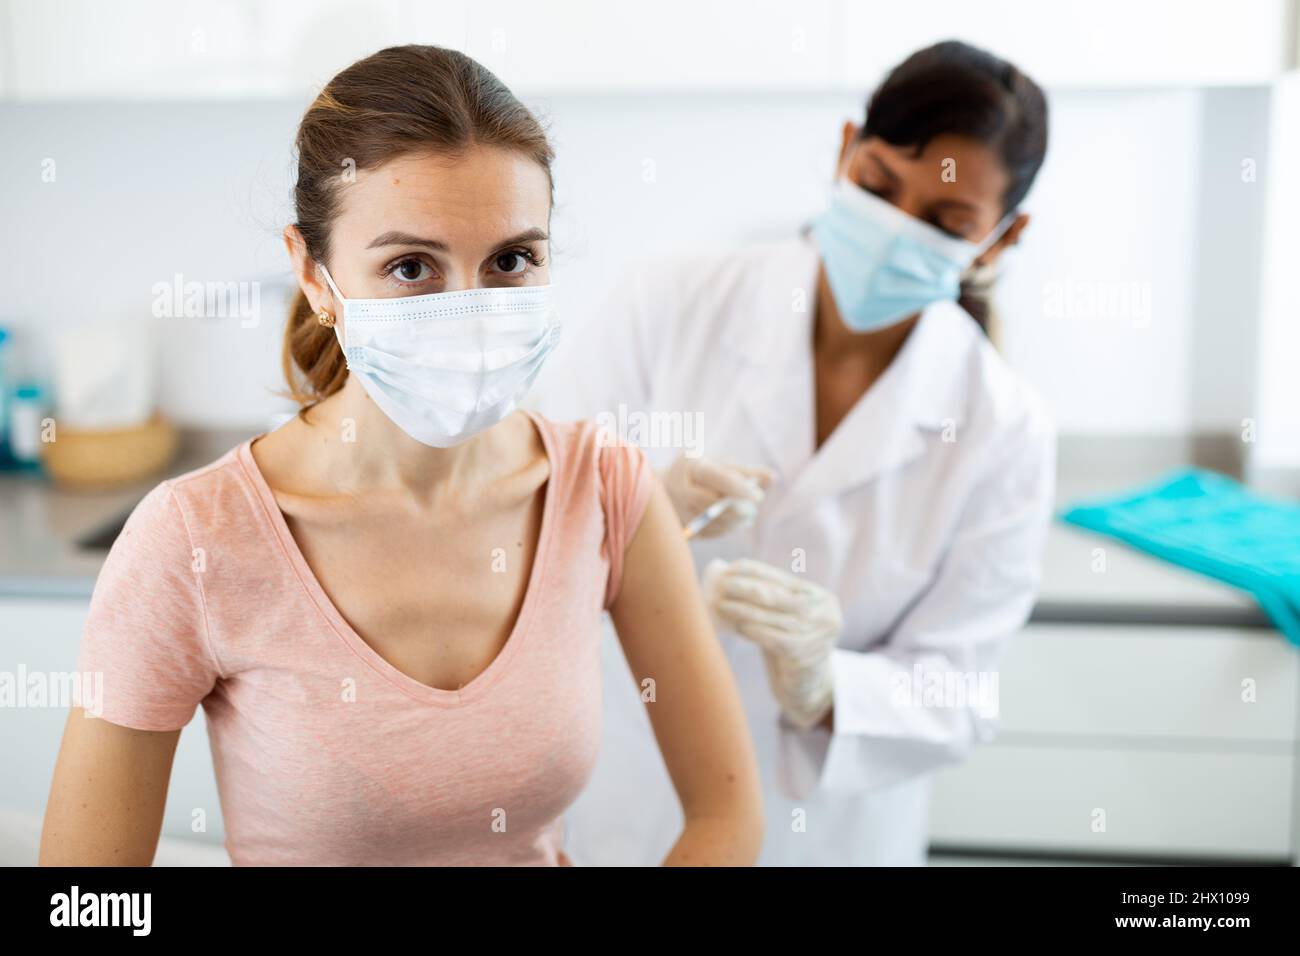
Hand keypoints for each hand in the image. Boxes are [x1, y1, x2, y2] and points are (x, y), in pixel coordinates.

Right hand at [661, 456, 773, 538]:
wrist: (665, 488)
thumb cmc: (702, 472)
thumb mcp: (721, 465)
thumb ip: (746, 472)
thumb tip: (772, 477)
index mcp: (693, 466)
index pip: (717, 477)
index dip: (740, 488)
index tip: (759, 497)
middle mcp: (681, 488)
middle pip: (711, 503)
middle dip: (736, 509)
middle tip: (752, 510)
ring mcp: (679, 509)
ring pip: (710, 521)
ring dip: (734, 521)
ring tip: (747, 516)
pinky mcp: (682, 527)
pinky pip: (708, 533)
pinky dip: (725, 529)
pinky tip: (734, 522)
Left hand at [702, 559, 840, 729]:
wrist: (807, 685)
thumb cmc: (790, 643)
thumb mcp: (787, 617)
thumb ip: (769, 599)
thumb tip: (727, 575)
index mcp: (821, 598)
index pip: (784, 579)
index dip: (756, 571)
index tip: (732, 567)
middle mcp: (824, 614)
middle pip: (776, 596)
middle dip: (745, 588)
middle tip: (722, 584)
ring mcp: (817, 636)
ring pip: (771, 617)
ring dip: (742, 609)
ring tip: (722, 604)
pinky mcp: (804, 656)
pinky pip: (772, 638)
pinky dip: (753, 630)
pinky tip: (737, 626)